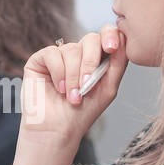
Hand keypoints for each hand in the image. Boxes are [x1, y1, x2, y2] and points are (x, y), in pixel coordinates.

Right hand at [20, 26, 127, 145]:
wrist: (58, 130)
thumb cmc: (83, 113)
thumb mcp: (108, 88)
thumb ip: (118, 62)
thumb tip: (123, 37)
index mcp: (97, 58)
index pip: (106, 35)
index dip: (110, 36)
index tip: (111, 49)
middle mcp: (78, 54)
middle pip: (91, 39)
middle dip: (91, 62)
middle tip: (86, 85)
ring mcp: (59, 55)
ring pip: (71, 50)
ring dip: (73, 76)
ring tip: (72, 97)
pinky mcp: (40, 59)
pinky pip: (52, 53)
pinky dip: (58, 72)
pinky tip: (58, 89)